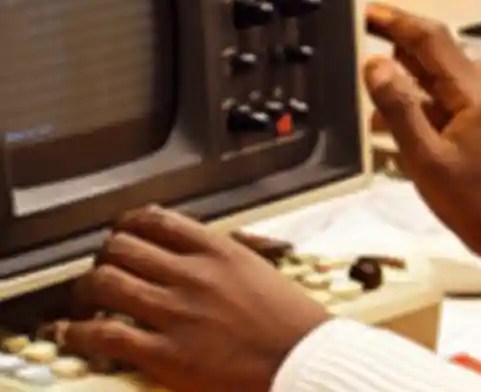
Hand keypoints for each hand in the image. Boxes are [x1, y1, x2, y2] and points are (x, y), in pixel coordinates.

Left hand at [64, 207, 330, 391]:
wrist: (306, 360)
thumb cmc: (291, 322)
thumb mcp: (259, 270)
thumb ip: (221, 260)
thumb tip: (189, 256)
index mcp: (219, 251)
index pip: (154, 220)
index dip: (126, 226)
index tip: (121, 235)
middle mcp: (193, 275)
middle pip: (121, 247)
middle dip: (103, 259)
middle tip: (102, 273)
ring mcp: (178, 313)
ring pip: (104, 283)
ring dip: (85, 292)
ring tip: (84, 303)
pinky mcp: (168, 354)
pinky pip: (105, 335)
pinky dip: (79, 332)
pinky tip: (75, 333)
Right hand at [365, 3, 480, 275]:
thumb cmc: (478, 203)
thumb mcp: (427, 159)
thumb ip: (399, 110)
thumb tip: (375, 67)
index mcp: (472, 94)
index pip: (430, 40)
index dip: (396, 20)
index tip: (366, 10)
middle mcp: (477, 93)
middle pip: (432, 52)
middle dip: (394, 39)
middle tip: (358, 32)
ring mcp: (476, 110)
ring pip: (432, 77)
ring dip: (399, 72)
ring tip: (363, 75)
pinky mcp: (472, 127)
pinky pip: (436, 102)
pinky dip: (410, 101)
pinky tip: (385, 116)